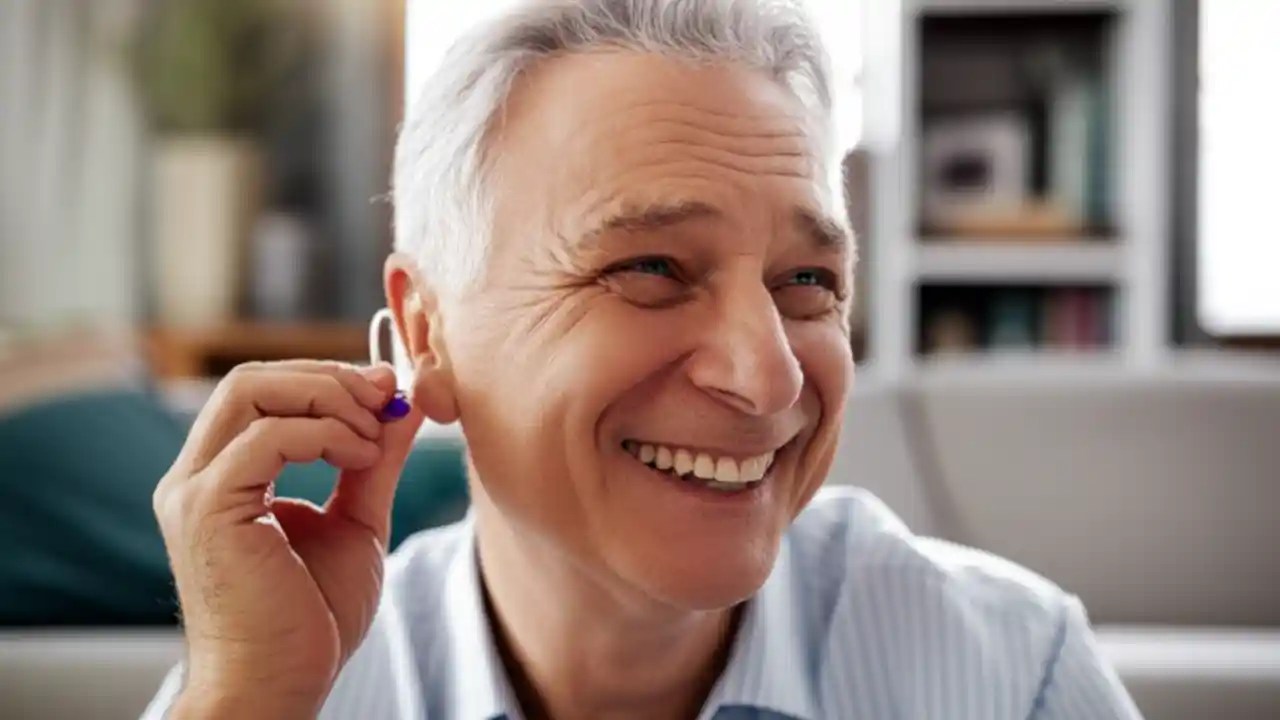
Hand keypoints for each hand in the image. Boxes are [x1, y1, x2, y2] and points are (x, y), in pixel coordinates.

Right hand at [152, 361, 424, 717]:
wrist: (280, 685)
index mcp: (224, 476)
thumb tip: (402, 402)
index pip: (263, 390)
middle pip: (250, 379)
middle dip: (328, 378)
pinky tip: (360, 459)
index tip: (388, 390)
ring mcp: (195, 490)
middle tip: (383, 399)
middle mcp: (196, 475)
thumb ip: (374, 459)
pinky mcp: (207, 509)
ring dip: (327, 399)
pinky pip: (265, 438)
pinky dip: (323, 434)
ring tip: (372, 438)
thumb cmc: (311, 617)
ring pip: (249, 391)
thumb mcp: (357, 520)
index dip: (328, 378)